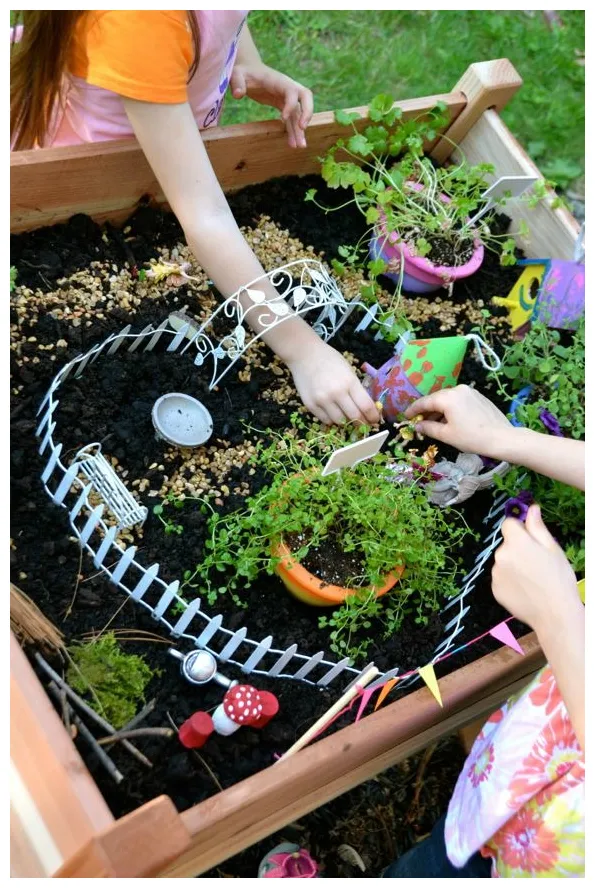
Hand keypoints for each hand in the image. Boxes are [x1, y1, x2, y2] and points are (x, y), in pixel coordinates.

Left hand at [230, 62, 312, 147]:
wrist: (249, 70)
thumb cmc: (243, 71)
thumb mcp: (236, 74)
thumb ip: (237, 82)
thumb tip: (238, 95)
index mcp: (278, 80)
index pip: (292, 91)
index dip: (291, 104)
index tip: (283, 118)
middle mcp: (287, 88)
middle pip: (306, 98)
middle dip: (307, 113)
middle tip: (302, 128)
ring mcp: (287, 98)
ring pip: (299, 113)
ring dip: (300, 130)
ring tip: (300, 146)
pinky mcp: (283, 105)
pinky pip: (292, 119)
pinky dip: (292, 131)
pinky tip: (292, 145)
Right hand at [287, 340, 380, 425]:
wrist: (304, 354)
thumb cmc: (330, 360)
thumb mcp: (349, 371)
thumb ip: (357, 389)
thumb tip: (366, 408)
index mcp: (349, 382)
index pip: (366, 406)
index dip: (373, 417)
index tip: (375, 420)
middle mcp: (336, 393)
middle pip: (354, 417)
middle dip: (362, 422)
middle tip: (363, 423)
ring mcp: (322, 400)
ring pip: (340, 421)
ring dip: (346, 421)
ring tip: (347, 415)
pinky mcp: (310, 405)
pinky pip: (325, 420)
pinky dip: (332, 419)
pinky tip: (333, 412)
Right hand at [404, 384, 512, 457]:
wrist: (502, 438)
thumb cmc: (471, 438)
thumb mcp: (446, 435)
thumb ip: (429, 428)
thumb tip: (417, 426)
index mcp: (448, 397)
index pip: (425, 402)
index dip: (413, 409)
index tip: (405, 416)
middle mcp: (458, 389)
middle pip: (437, 399)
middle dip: (427, 410)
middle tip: (419, 422)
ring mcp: (470, 391)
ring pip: (448, 399)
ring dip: (440, 410)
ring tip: (434, 424)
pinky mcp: (478, 396)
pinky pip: (459, 401)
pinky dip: (452, 409)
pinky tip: (450, 420)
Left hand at [492, 505, 579, 635]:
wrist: (555, 614)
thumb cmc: (559, 579)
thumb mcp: (553, 549)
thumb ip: (537, 527)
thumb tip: (531, 508)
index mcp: (516, 542)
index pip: (508, 523)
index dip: (520, 529)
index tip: (531, 539)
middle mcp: (500, 555)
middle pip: (506, 544)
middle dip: (518, 549)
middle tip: (537, 563)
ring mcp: (496, 574)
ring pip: (503, 562)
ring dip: (513, 565)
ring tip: (532, 579)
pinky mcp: (494, 589)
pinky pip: (501, 578)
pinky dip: (510, 581)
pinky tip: (525, 590)